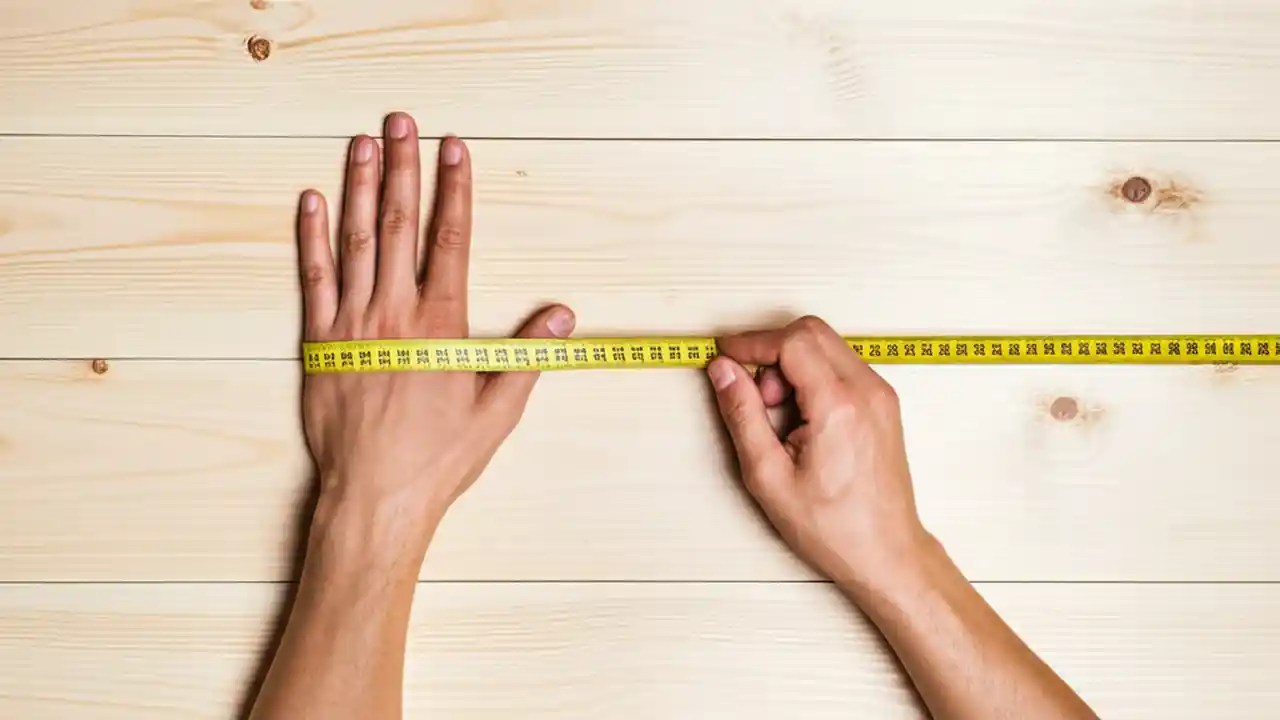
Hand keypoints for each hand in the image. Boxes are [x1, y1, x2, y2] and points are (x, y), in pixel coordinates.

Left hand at [296, 112, 574, 541]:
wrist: (375, 496)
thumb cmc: (439, 458)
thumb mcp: (497, 411)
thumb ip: (526, 356)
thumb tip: (561, 314)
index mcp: (439, 326)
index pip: (450, 241)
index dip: (454, 190)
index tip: (454, 150)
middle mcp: (394, 314)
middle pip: (399, 226)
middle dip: (403, 169)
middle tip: (402, 122)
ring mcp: (352, 325)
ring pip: (355, 241)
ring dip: (359, 188)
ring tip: (363, 143)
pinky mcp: (320, 342)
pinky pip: (314, 279)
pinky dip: (312, 238)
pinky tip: (312, 201)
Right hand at [707, 317, 932, 596]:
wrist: (886, 553)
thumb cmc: (834, 527)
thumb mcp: (768, 476)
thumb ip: (742, 414)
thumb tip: (723, 371)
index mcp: (840, 406)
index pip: (792, 341)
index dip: (751, 343)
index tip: (726, 357)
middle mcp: (868, 391)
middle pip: (811, 332)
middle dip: (772, 352)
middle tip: (755, 396)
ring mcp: (881, 395)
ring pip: (825, 347)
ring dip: (792, 366)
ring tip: (779, 417)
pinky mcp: (882, 403)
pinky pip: (840, 367)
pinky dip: (812, 378)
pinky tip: (800, 420)